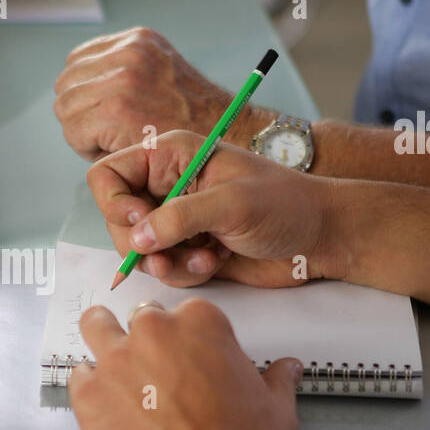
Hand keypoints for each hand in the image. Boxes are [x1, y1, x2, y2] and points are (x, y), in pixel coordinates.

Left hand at [54, 27, 276, 158]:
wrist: (228, 135)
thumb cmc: (196, 116)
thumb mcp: (161, 72)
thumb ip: (123, 71)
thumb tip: (81, 89)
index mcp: (135, 40)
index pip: (77, 62)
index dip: (85, 93)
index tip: (106, 112)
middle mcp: (127, 53)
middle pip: (66, 85)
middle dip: (80, 112)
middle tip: (108, 131)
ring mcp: (121, 79)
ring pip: (66, 110)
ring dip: (83, 131)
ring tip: (114, 140)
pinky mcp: (116, 110)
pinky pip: (74, 132)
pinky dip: (87, 147)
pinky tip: (116, 148)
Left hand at [69, 300, 300, 429]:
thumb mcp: (275, 411)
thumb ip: (276, 381)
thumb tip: (287, 369)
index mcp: (200, 324)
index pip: (189, 314)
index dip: (191, 338)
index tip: (194, 360)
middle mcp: (153, 331)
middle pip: (142, 317)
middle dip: (148, 338)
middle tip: (157, 369)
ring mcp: (115, 359)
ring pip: (97, 326)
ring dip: (103, 337)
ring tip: (113, 363)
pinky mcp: (88, 392)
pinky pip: (78, 375)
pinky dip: (88, 386)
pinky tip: (104, 404)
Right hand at [87, 130, 333, 287]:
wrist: (320, 237)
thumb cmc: (286, 204)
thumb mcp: (231, 204)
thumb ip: (179, 218)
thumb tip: (136, 237)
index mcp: (171, 156)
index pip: (109, 174)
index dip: (114, 203)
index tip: (138, 224)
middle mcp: (167, 186)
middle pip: (117, 219)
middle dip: (141, 244)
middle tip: (166, 255)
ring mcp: (177, 219)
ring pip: (138, 250)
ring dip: (167, 262)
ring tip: (205, 258)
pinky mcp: (188, 249)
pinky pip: (163, 268)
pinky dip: (184, 273)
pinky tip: (216, 262)